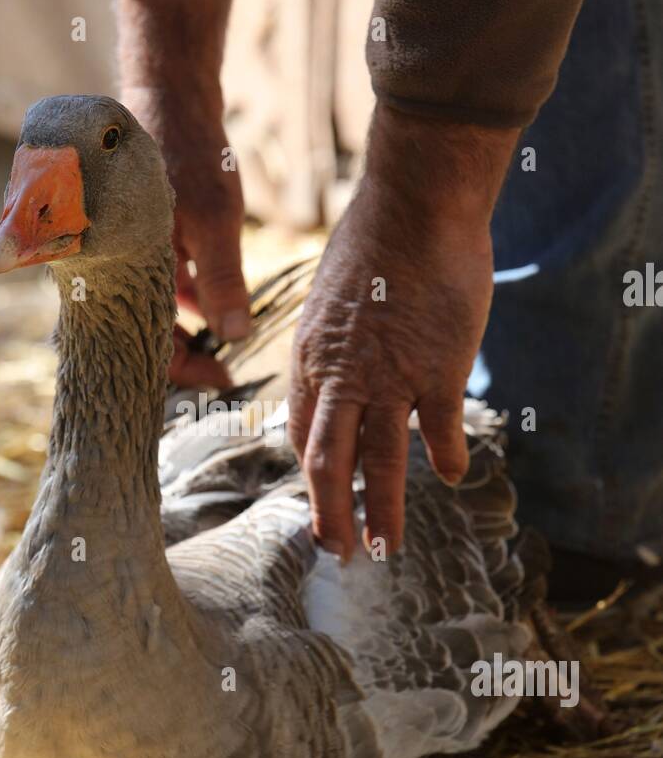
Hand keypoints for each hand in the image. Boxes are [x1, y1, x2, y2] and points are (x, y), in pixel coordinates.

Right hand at [115, 0, 248, 388]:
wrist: (168, 92)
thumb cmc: (187, 151)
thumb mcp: (216, 219)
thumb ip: (223, 280)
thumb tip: (236, 336)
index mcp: (109, 265)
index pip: (131, 342)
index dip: (179, 368)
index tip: (222, 379)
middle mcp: (98, 264)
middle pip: (129, 334)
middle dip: (174, 356)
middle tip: (220, 371)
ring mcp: (109, 251)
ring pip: (138, 310)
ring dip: (176, 329)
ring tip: (219, 344)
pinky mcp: (123, 240)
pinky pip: (143, 284)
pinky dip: (172, 299)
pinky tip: (205, 304)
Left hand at [289, 106, 517, 558]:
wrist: (415, 206)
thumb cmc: (372, 245)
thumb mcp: (329, 298)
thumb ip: (331, 342)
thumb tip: (335, 369)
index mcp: (311, 360)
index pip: (304, 433)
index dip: (312, 472)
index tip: (322, 498)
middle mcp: (342, 377)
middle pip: (327, 461)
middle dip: (330, 513)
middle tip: (336, 551)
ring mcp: (390, 377)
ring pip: (378, 460)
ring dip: (381, 510)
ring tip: (384, 548)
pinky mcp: (438, 369)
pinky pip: (439, 429)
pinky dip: (446, 457)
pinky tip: (453, 475)